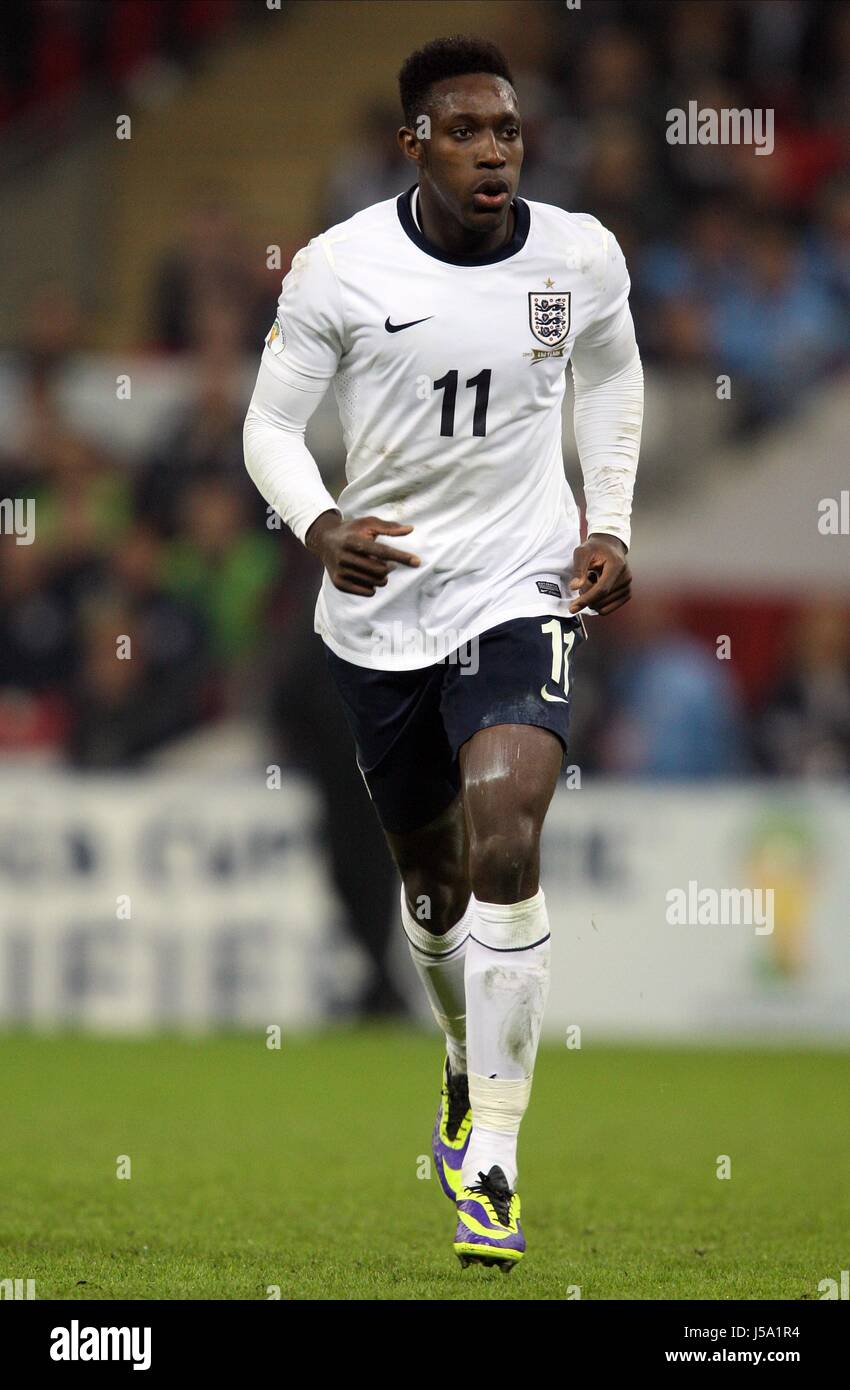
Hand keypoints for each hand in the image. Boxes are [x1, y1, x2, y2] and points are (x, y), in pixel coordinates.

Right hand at [305, 510, 420, 595]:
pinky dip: (373, 586)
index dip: (401, 557)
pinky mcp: (339, 584)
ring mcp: (341, 572)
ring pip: (375, 583)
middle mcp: (344, 557)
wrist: (324, 541)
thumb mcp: (368, 523)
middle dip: (391, 567)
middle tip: (390, 563)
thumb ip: (389, 527)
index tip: (417, 561)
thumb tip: (411, 529)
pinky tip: (369, 577)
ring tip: (379, 569)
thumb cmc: (352, 531)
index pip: (382, 552)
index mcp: (353, 541)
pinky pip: (367, 592)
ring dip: (383, 577)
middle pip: (380, 570)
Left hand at [569, 533, 631, 615]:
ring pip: (603, 607)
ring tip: (592, 582)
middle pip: (601, 600)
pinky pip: (608, 608)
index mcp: (617, 565)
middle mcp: (626, 577)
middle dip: (586, 596)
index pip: (602, 589)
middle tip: (583, 581)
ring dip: (592, 599)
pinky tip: (597, 588)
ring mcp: (627, 586)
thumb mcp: (582, 552)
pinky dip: (598, 602)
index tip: (573, 608)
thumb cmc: (596, 548)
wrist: (609, 546)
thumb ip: (578, 569)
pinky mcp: (626, 594)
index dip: (586, 600)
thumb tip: (575, 587)